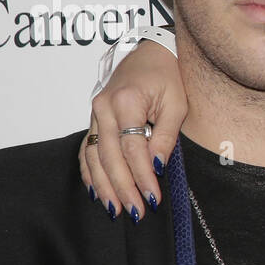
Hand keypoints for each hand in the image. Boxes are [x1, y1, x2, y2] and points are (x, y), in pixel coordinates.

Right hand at [78, 40, 187, 220]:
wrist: (153, 51)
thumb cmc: (168, 76)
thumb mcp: (177, 104)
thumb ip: (166, 135)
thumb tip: (156, 165)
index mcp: (125, 101)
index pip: (132, 149)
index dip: (142, 176)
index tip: (153, 198)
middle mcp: (103, 108)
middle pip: (109, 157)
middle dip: (122, 188)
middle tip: (135, 213)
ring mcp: (95, 113)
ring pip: (94, 156)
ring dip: (104, 186)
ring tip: (115, 210)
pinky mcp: (95, 119)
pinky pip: (87, 149)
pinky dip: (90, 172)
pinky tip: (96, 191)